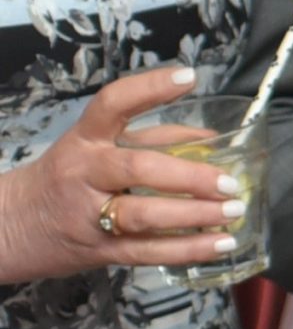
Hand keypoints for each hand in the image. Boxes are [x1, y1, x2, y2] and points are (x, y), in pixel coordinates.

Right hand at [0, 65, 251, 281]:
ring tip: (233, 210)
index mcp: (86, 139)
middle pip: (137, 169)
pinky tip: (222, 243)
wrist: (7, 227)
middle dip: (188, 175)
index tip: (188, 77)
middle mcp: (85, 173)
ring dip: (194, 215)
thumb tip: (211, 139)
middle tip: (228, 181)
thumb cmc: (66, 178)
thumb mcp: (96, 148)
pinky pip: (148, 251)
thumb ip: (152, 138)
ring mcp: (89, 215)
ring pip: (143, 215)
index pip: (112, 105)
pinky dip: (188, 249)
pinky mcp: (99, 251)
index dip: (149, 88)